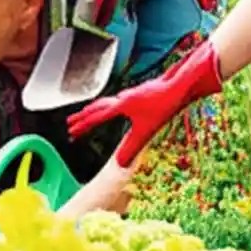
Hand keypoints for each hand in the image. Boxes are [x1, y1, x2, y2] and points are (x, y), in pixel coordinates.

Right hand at [66, 40, 222, 166]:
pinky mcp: (139, 94)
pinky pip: (118, 100)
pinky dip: (109, 105)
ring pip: (107, 102)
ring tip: (88, 114)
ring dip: (95, 109)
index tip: (71, 132)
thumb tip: (119, 164)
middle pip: (97, 107)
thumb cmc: (163, 105)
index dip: (83, 126)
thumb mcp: (147, 131)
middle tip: (71, 123)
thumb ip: (131, 147)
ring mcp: (131, 95)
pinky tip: (117, 107)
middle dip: (83, 116)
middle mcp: (122, 98)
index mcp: (120, 106)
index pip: (96, 118)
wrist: (179, 85)